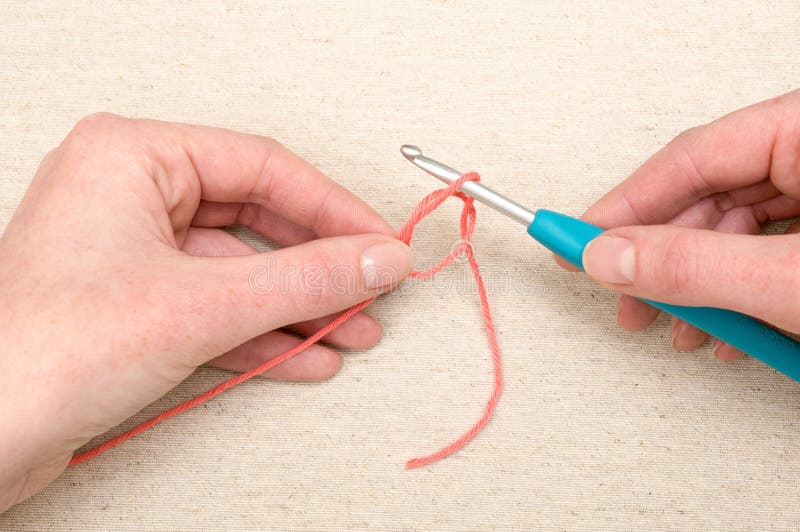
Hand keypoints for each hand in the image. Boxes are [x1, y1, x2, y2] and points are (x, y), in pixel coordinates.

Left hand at [0, 114, 412, 509]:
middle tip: (371, 288)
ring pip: (240, 268)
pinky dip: (264, 331)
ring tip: (352, 329)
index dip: (332, 209)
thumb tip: (375, 258)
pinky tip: (308, 354)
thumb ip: (303, 278)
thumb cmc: (43, 354)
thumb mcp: (201, 305)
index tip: (380, 243)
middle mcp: (128, 193)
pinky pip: (217, 305)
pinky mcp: (135, 302)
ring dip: (299, 305)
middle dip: (318, 266)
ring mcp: (131, 250)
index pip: (262, 166)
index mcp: (131, 156)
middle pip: (255, 218)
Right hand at [570, 90, 799, 360]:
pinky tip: (727, 330)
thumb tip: (611, 258)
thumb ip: (697, 267)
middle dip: (663, 260)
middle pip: (709, 196)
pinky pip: (768, 250)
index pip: (692, 157)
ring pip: (735, 229)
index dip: (626, 205)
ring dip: (698, 285)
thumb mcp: (791, 281)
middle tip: (622, 298)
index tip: (577, 238)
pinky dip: (739, 291)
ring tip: (677, 329)